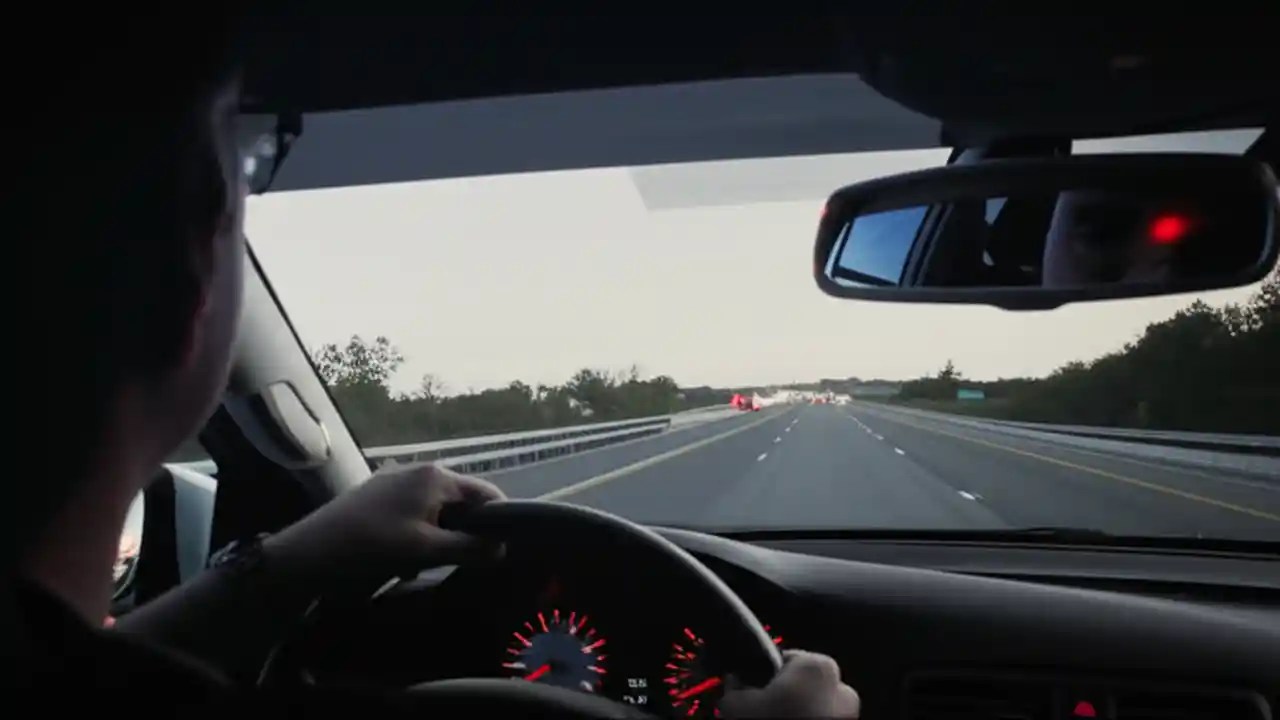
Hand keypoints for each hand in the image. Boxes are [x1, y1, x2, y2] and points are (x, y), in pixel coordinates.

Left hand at [263, 462, 505, 587]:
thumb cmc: (372, 546)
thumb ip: (469, 548)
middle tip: (458, 563)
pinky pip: (414, 511)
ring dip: (439, 536)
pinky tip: (402, 557)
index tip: (501, 551)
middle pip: (462, 501)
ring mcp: (397, 480)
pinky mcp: (379, 493)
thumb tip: (503, 549)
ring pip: (437, 509)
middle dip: (464, 532)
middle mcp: (420, 470)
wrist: (310, 551)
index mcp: (437, 476)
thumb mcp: (426, 551)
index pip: (486, 493)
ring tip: (423, 563)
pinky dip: (418, 533)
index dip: (500, 521)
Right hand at [719, 650, 859, 718]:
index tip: (751, 692)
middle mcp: (842, 688)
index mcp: (817, 667)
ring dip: (798, 716)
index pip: (784, 658)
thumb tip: (735, 683)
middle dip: (784, 698)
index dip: (763, 676)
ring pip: (815, 708)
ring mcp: (850, 717)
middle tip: (761, 715)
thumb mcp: (735, 706)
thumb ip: (733, 686)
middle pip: (802, 684)